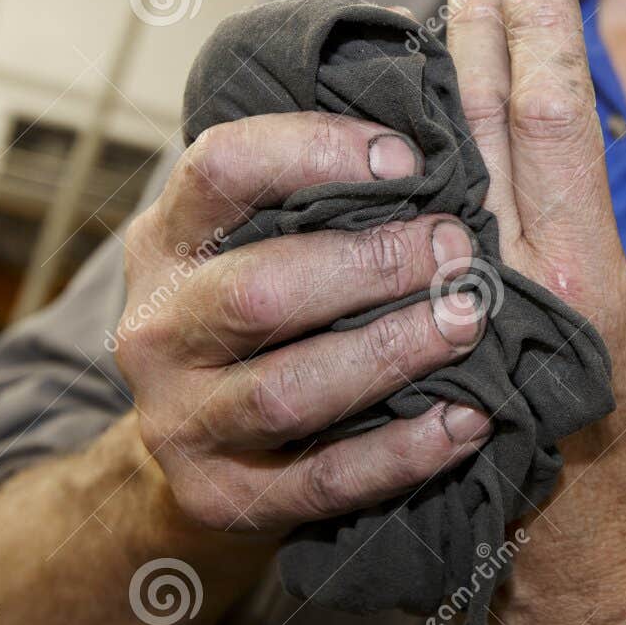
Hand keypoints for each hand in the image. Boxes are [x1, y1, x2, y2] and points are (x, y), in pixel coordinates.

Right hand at [114, 110, 492, 534]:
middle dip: (372, 265)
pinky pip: (321, 480)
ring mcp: (179, 419)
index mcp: (166, 238)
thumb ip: (317, 193)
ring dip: (391, 353)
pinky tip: (468, 420)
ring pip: (287, 391)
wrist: (204, 439)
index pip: (221, 168)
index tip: (408, 159)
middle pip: (260, 289)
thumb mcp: (258, 235)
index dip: (315, 152)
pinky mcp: (220, 496)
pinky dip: (403, 453)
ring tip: (468, 321)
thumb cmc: (267, 305)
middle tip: (457, 247)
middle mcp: (156, 326)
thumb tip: (432, 128)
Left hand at [445, 0, 625, 624]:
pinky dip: (394, 153)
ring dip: (433, 80)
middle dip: (478, 36)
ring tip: (439, 12)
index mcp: (581, 276)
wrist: (557, 540)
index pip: (558, 124)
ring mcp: (446, 301)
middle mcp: (503, 279)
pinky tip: (396, 105)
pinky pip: (394, 220)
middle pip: (481, 127)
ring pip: (428, 165)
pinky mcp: (411, 320)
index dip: (543, 38)